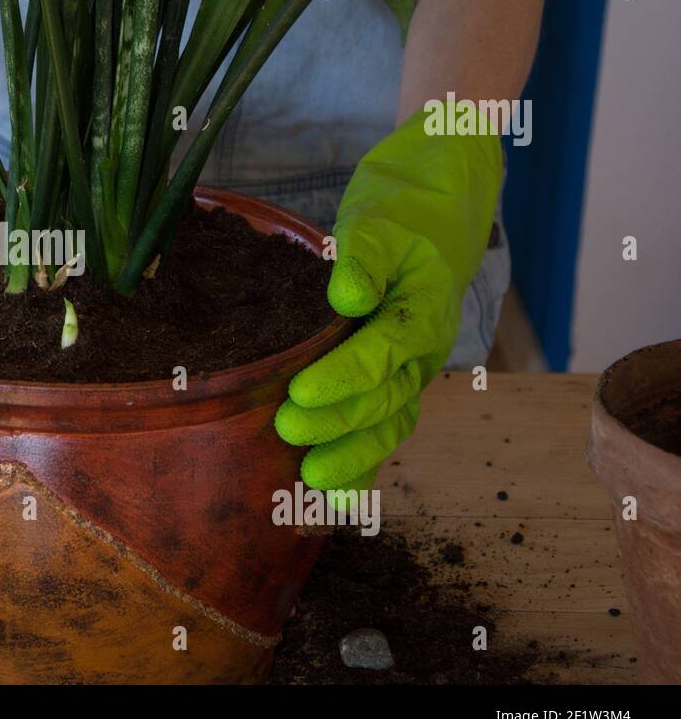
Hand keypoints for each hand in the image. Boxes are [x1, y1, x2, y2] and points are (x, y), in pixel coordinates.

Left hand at [274, 110, 501, 494]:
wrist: (432, 219)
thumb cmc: (398, 219)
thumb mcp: (379, 223)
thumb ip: (365, 258)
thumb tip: (347, 297)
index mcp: (425, 311)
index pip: (384, 352)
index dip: (343, 376)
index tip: (299, 391)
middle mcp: (423, 352)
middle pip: (385, 397)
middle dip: (337, 420)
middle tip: (286, 429)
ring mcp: (411, 373)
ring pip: (389, 424)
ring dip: (353, 455)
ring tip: (311, 480)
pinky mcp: (393, 384)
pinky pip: (383, 431)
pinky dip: (364, 466)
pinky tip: (336, 499)